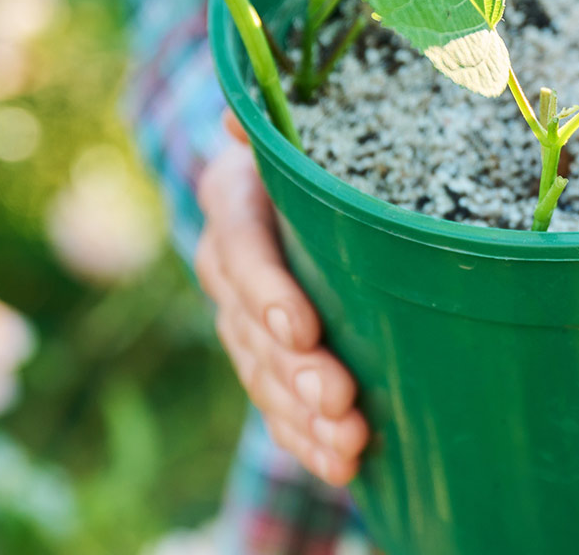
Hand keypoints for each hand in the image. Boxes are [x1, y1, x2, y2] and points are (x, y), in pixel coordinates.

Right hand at [194, 112, 365, 484]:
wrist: (308, 180)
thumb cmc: (327, 143)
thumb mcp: (317, 121)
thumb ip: (292, 119)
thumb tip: (244, 114)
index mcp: (235, 195)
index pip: (238, 242)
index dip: (265, 289)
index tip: (301, 328)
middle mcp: (227, 259)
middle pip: (249, 323)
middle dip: (293, 369)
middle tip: (340, 397)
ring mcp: (241, 316)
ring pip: (261, 373)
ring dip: (302, 415)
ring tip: (351, 443)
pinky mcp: (265, 357)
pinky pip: (275, 405)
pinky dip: (305, 438)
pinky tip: (343, 464)